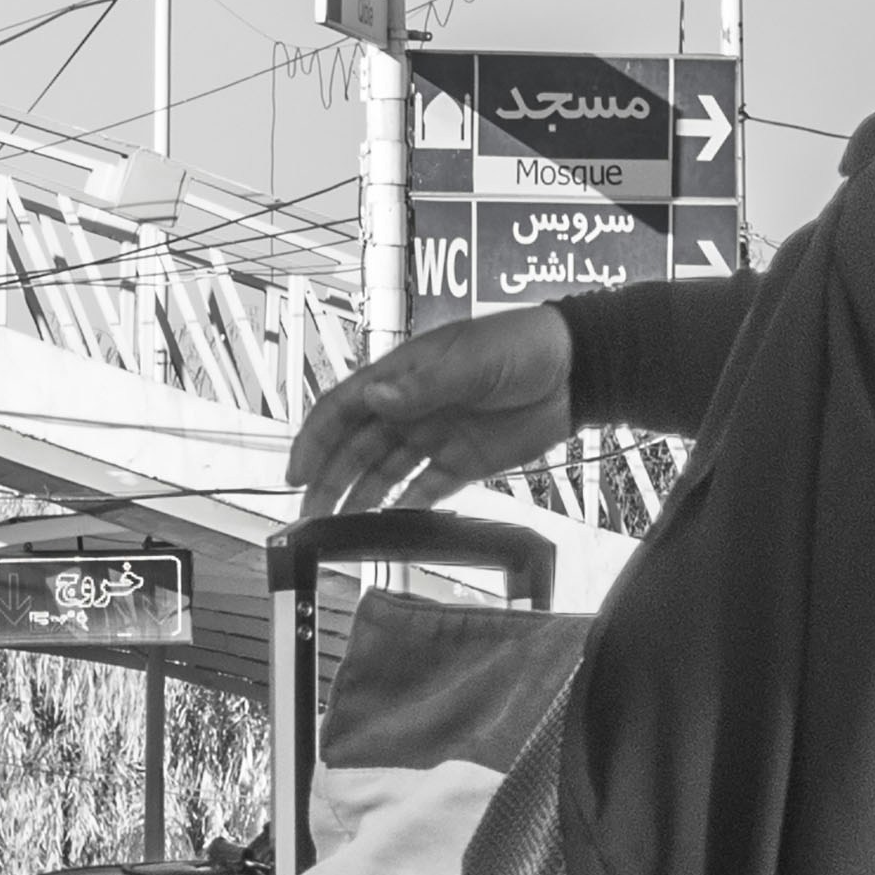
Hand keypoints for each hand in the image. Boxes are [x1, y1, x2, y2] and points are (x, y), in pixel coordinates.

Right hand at [283, 298, 582, 518]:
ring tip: (338, 528)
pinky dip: (404, 507)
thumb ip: (424, 386)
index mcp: (403, 376)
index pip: (343, 409)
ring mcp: (435, 436)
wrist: (578, 368)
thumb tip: (375, 399)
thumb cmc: (524, 346)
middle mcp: (411, 407)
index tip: (296, 472)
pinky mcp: (463, 461)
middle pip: (356, 448)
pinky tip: (386, 526)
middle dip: (329, 480)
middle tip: (310, 514)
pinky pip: (424, 489)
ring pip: (384, 473)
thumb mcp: (472, 361)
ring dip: (359, 499)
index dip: (314, 439)